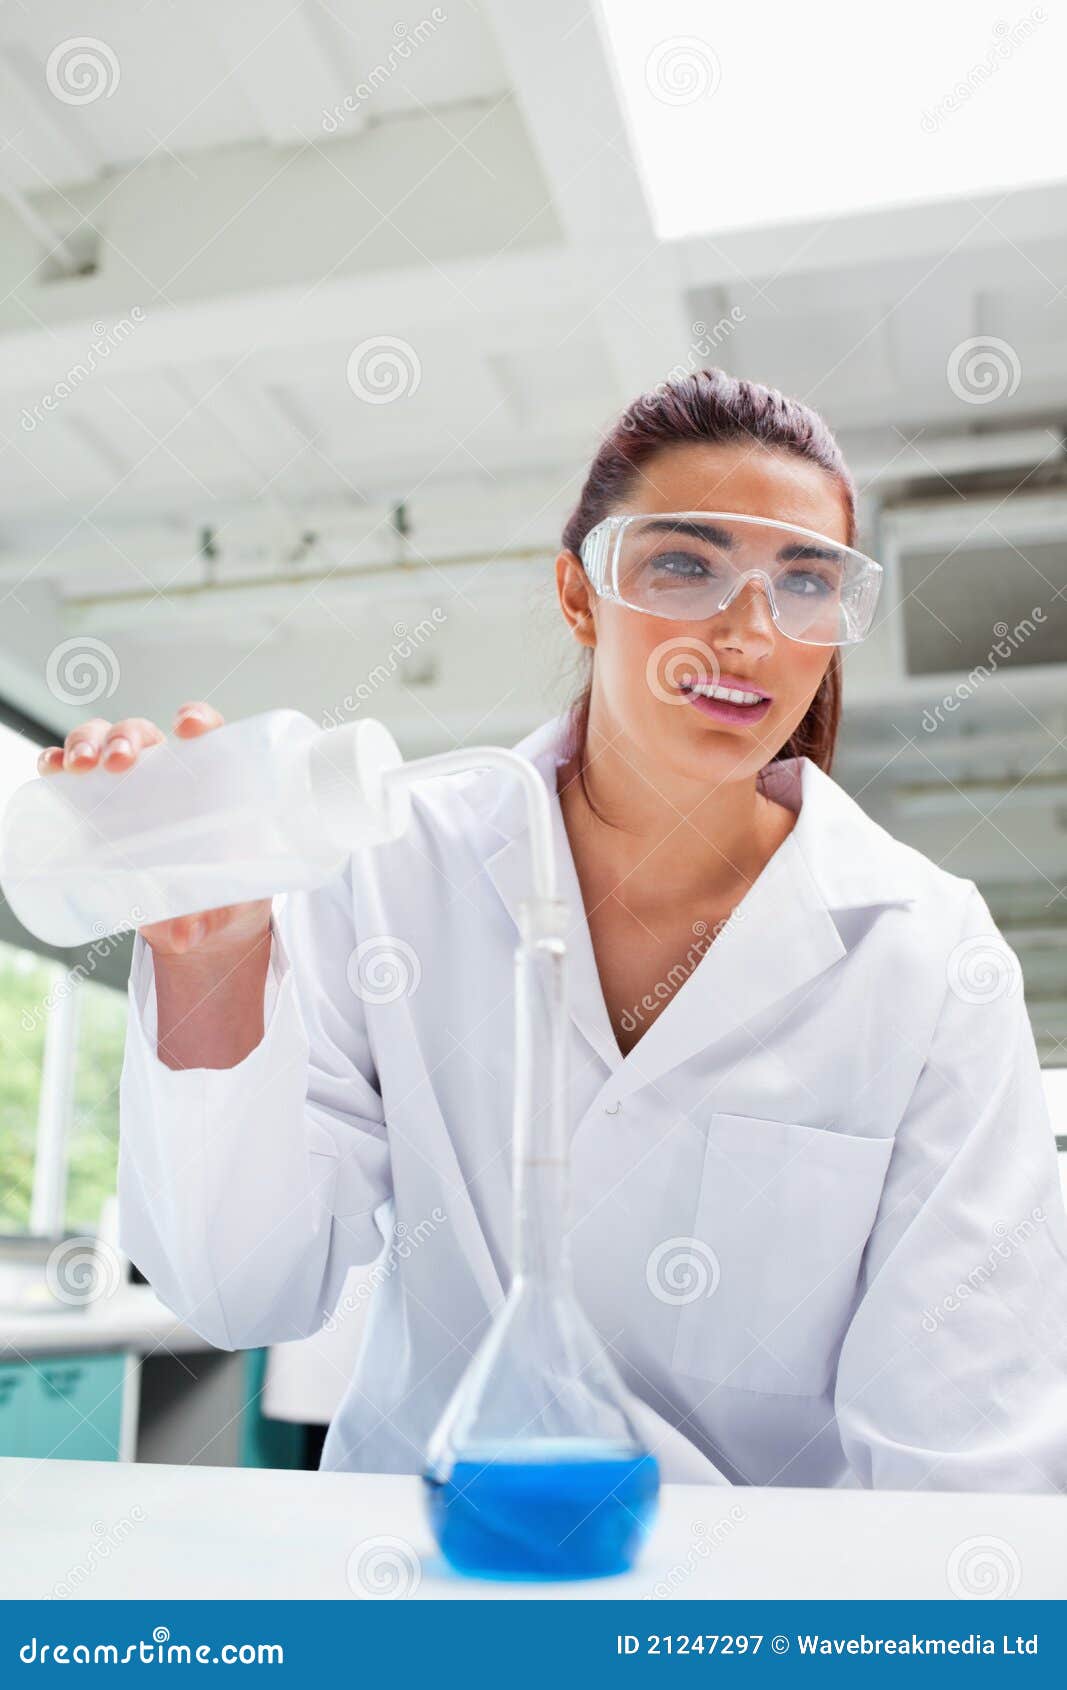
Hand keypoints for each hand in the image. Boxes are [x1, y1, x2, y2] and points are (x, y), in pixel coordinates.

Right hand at [36, 702, 272, 958]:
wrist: (200, 918)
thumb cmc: (228, 894)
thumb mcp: (229, 904)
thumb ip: (210, 915)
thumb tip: (185, 934)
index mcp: (212, 781)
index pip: (207, 732)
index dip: (196, 717)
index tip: (186, 727)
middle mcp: (167, 774)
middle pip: (143, 734)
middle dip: (125, 737)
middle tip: (119, 762)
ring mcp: (127, 787)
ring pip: (102, 743)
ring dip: (87, 743)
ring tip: (80, 764)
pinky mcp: (96, 807)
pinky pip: (71, 772)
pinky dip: (56, 762)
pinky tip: (51, 768)